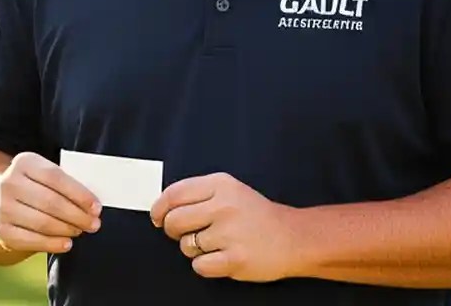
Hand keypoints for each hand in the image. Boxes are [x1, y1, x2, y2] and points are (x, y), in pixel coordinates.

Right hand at [0, 152, 101, 255]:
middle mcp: (9, 183)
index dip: (79, 194)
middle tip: (94, 224)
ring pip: (43, 222)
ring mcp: (3, 208)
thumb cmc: (34, 187)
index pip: (55, 177)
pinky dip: (52, 244)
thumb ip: (65, 183)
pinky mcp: (2, 231)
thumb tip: (92, 204)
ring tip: (80, 231)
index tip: (96, 208)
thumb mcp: (43, 175)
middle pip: (50, 202)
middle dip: (77, 215)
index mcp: (24, 162)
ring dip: (67, 229)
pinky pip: (32, 240)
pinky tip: (66, 244)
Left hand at [151, 173, 299, 282]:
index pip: (174, 194)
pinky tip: (221, 256)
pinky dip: (205, 265)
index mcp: (221, 185)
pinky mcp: (235, 259)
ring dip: (194, 249)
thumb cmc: (256, 215)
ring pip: (186, 245)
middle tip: (184, 233)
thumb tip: (161, 206)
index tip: (157, 216)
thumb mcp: (230, 190)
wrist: (294, 237)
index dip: (159, 208)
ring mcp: (230, 233)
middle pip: (174, 221)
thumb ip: (198, 194)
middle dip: (173, 230)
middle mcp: (224, 206)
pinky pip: (199, 266)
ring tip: (215, 243)